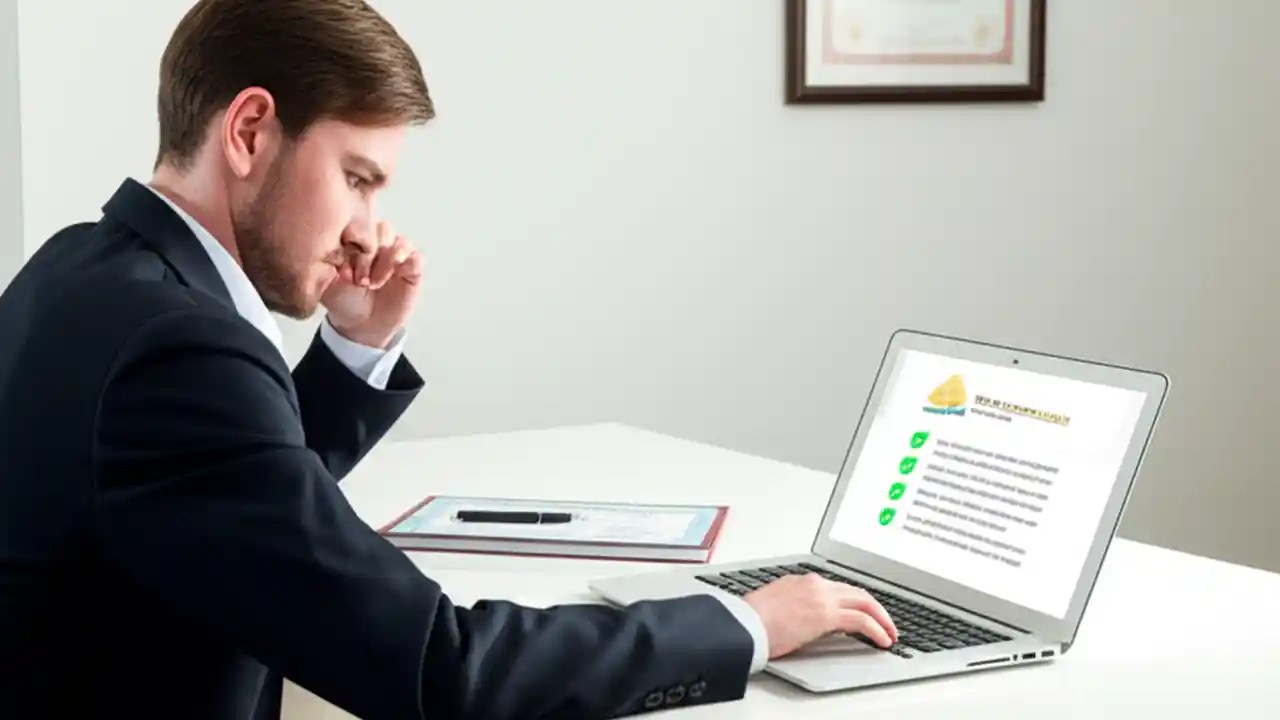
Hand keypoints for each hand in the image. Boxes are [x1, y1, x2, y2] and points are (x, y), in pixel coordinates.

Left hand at [322, 220, 423, 348]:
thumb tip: (335, 245)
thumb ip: (329, 259)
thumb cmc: (344, 299)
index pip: (361, 223)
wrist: (362, 323)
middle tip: (360, 279)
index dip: (355, 244)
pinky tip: (394, 278)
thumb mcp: (328, 279)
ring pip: (399, 242)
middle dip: (371, 255)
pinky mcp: (412, 268)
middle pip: (382, 230)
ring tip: (374, 283)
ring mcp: (398, 253)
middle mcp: (379, 241)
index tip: (346, 269)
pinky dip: (406, 265)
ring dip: (386, 263)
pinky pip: (415, 258)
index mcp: (358, 237)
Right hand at [743, 573, 897, 658]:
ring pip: (865, 602)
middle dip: (876, 608)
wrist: (743, 623)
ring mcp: (822, 597)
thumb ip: (794, 606)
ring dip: (881, 619)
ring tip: (889, 634)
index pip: (839, 588)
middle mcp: (815, 584)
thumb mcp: (775, 605)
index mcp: (802, 580)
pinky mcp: (826, 615)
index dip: (856, 602)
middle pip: (857, 592)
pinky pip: (861, 620)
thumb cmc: (750, 619)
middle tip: (885, 623)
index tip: (864, 613)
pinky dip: (876, 629)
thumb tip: (803, 620)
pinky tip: (881, 640)